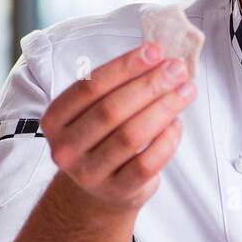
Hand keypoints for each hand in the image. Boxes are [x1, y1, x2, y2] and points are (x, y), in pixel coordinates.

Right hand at [40, 42, 195, 213]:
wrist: (100, 190)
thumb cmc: (102, 137)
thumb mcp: (95, 111)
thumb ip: (119, 86)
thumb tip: (160, 59)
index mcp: (55, 120)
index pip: (89, 87)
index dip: (124, 67)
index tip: (154, 51)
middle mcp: (66, 148)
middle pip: (111, 110)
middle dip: (150, 85)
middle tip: (178, 69)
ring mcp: (89, 173)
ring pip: (131, 136)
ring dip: (164, 108)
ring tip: (186, 90)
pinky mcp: (117, 191)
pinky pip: (147, 163)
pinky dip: (166, 140)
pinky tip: (177, 123)